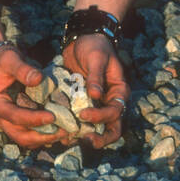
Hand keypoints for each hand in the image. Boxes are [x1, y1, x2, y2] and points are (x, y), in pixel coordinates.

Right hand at [0, 44, 76, 149]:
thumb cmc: (3, 59)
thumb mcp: (10, 59)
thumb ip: (22, 69)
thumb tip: (38, 79)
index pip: (15, 116)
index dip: (34, 119)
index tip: (53, 116)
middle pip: (21, 136)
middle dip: (43, 136)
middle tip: (64, 131)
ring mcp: (7, 123)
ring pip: (26, 139)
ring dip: (45, 139)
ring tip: (65, 132)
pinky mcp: (16, 123)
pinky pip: (30, 135)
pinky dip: (44, 135)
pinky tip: (60, 129)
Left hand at [61, 34, 129, 148]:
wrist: (83, 39)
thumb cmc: (95, 47)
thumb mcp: (97, 58)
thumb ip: (96, 76)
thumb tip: (95, 95)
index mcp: (119, 91)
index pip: (114, 111)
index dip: (100, 117)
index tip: (83, 114)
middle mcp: (110, 101)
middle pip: (112, 127)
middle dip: (101, 138)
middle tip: (86, 141)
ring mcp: (97, 104)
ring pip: (96, 127)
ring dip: (85, 135)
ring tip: (69, 140)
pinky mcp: (82, 103)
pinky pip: (80, 119)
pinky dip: (73, 126)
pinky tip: (61, 130)